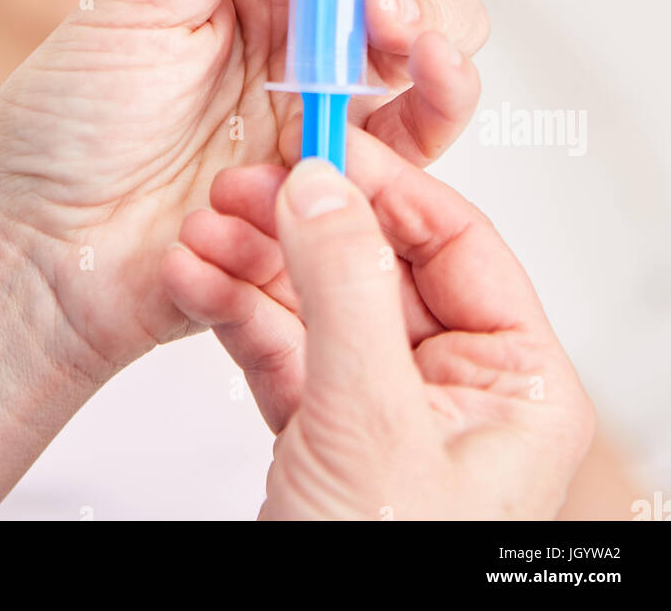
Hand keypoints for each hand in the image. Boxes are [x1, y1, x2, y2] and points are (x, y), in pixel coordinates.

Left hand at [0, 0, 488, 384]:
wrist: (43, 249)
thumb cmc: (68, 122)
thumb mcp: (136, 3)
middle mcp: (301, 18)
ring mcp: (330, 92)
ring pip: (437, 29)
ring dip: (429, 8)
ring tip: (378, 16)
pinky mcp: (347, 168)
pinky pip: (426, 126)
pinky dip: (443, 92)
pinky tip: (414, 73)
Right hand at [162, 143, 595, 520]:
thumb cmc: (381, 578)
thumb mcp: (368, 423)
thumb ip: (344, 290)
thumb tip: (321, 185)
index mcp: (517, 387)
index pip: (458, 244)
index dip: (385, 188)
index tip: (322, 143)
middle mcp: (456, 395)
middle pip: (377, 267)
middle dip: (300, 224)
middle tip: (241, 184)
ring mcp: (383, 413)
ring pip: (319, 303)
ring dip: (253, 262)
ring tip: (199, 230)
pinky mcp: (322, 436)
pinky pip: (280, 350)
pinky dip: (232, 314)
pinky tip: (192, 281)